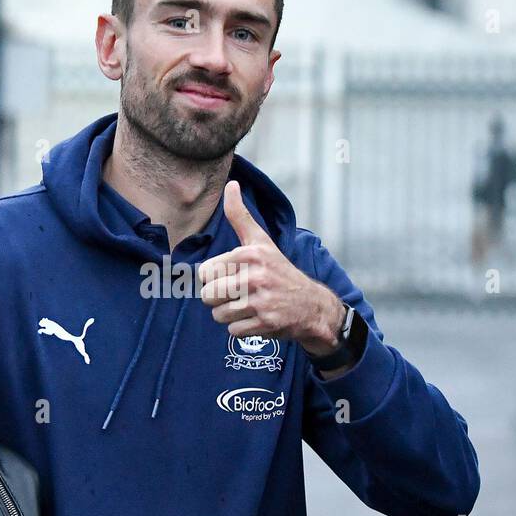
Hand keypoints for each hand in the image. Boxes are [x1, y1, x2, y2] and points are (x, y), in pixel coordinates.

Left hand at [198, 181, 346, 358]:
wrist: (311, 304)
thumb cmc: (279, 270)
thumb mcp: (261, 241)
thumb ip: (240, 216)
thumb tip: (231, 185)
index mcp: (250, 254)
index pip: (204, 273)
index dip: (215, 278)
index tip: (233, 276)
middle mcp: (255, 276)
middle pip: (208, 296)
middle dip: (220, 298)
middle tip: (240, 294)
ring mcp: (261, 301)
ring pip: (218, 315)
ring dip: (229, 314)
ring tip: (249, 305)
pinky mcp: (265, 323)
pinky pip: (232, 331)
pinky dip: (242, 328)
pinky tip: (257, 318)